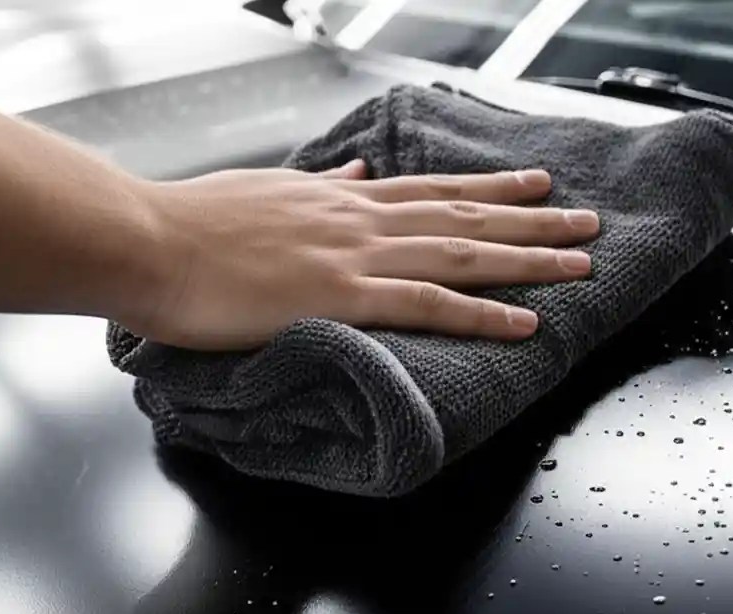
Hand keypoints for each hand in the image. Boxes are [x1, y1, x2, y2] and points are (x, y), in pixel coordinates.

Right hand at [123, 160, 598, 349]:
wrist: (146, 240)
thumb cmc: (191, 222)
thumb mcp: (264, 189)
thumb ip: (318, 187)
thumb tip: (352, 173)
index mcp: (340, 199)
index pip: (433, 191)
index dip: (489, 190)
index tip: (532, 185)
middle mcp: (361, 219)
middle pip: (464, 218)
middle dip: (531, 221)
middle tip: (585, 221)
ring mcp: (356, 256)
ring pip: (462, 255)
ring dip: (527, 259)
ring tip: (580, 262)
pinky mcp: (342, 296)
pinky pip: (429, 305)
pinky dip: (482, 312)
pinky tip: (524, 322)